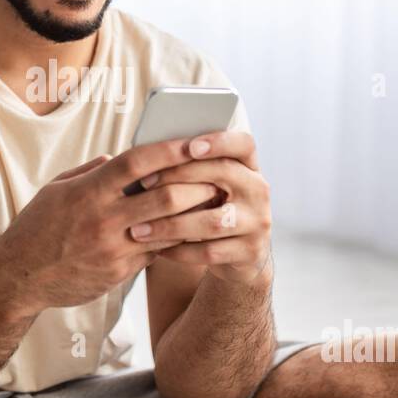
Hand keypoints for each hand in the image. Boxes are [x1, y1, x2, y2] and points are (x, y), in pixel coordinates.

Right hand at [0, 140, 220, 312]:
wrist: (19, 278)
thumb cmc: (37, 227)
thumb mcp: (57, 190)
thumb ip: (91, 173)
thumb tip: (120, 160)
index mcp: (88, 191)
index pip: (136, 163)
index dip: (168, 150)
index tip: (193, 140)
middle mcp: (103, 219)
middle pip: (162, 197)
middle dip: (195, 186)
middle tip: (218, 177)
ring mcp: (112, 249)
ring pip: (167, 229)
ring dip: (194, 216)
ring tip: (215, 204)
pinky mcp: (118, 273)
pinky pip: (156, 253)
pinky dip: (176, 240)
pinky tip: (193, 231)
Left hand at [124, 130, 273, 286]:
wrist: (239, 256)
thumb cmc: (212, 210)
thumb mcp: (209, 186)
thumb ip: (190, 168)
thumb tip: (146, 152)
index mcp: (248, 166)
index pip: (243, 144)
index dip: (219, 142)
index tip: (189, 146)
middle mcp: (258, 190)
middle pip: (224, 174)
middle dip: (179, 176)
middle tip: (143, 184)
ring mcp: (257, 222)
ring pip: (211, 220)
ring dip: (170, 225)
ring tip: (139, 228)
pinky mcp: (250, 252)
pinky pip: (209, 251)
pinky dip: (179, 251)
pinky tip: (156, 249)